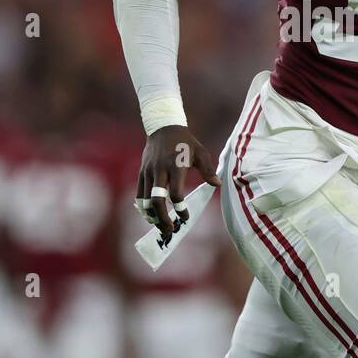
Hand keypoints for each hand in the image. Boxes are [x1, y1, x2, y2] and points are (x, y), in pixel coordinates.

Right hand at [136, 125, 220, 244]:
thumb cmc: (185, 142)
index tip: (185, 216)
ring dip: (152, 216)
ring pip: (145, 200)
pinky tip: (151, 216)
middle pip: (157, 200)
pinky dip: (144, 207)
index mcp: (176, 166)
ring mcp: (149, 172)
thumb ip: (208, 169)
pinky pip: (140, 194)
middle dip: (163, 218)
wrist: (163, 127)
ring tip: (160, 227)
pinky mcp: (142, 172)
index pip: (175, 193)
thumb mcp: (200, 152)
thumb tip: (218, 185)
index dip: (180, 208)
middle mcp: (160, 170)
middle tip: (170, 230)